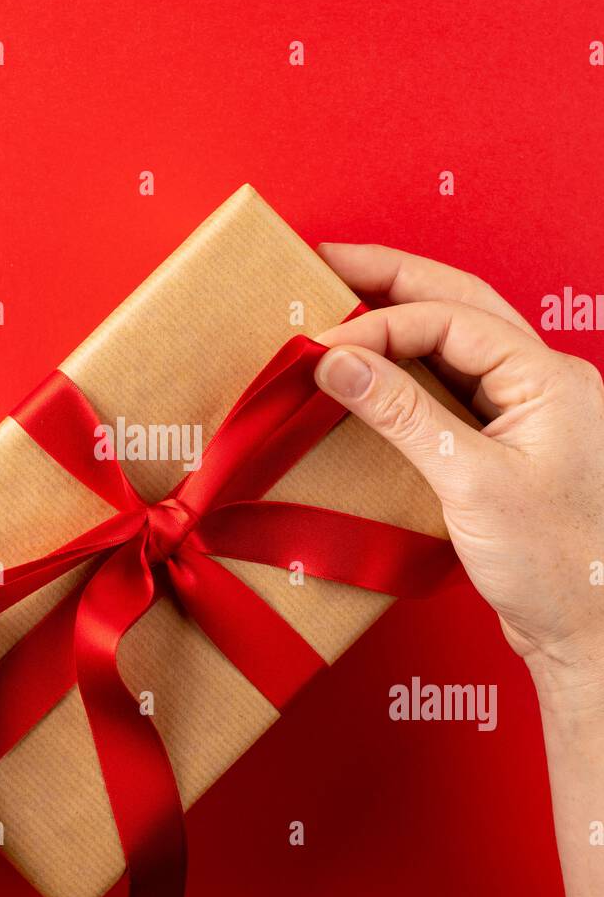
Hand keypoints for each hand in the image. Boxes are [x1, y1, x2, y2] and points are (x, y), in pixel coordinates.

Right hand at [312, 244, 603, 689]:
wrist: (593, 635)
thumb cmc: (558, 565)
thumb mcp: (470, 482)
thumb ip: (402, 414)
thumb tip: (337, 362)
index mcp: (548, 377)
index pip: (450, 320)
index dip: (379, 325)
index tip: (320, 348)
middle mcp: (543, 382)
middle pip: (459, 304)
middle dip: (392, 279)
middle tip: (326, 262)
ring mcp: (528, 413)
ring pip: (458, 342)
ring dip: (401, 320)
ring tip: (343, 303)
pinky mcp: (508, 448)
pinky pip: (454, 390)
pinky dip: (409, 376)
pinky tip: (373, 378)